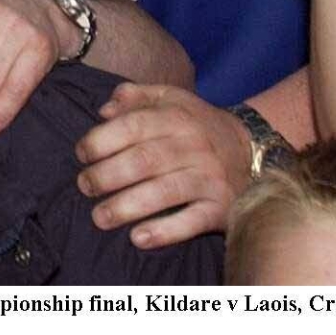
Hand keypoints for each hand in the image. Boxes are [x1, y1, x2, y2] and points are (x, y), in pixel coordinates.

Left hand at [74, 83, 248, 248]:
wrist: (253, 151)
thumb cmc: (198, 125)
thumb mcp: (172, 99)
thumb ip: (136, 96)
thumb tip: (103, 110)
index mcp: (176, 117)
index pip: (133, 126)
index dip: (102, 140)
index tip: (81, 154)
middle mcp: (193, 146)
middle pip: (144, 160)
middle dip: (107, 176)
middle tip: (84, 186)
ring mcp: (209, 178)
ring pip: (164, 192)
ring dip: (126, 207)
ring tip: (99, 217)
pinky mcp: (221, 207)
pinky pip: (193, 221)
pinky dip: (165, 231)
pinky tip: (138, 238)